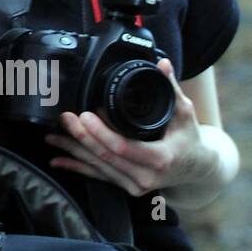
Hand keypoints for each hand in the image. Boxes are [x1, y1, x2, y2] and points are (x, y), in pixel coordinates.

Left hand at [45, 59, 213, 197]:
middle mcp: (146, 176)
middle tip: (64, 118)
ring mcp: (136, 185)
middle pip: (106, 157)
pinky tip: (58, 161)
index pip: (124, 147)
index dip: (101, 133)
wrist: (198, 170)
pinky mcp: (128, 187)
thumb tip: (163, 63)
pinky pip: (98, 176)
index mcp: (161, 158)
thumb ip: (171, 88)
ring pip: (98, 167)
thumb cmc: (190, 139)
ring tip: (52, 136)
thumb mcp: (185, 113)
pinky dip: (77, 167)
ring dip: (72, 151)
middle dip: (81, 137)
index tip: (84, 116)